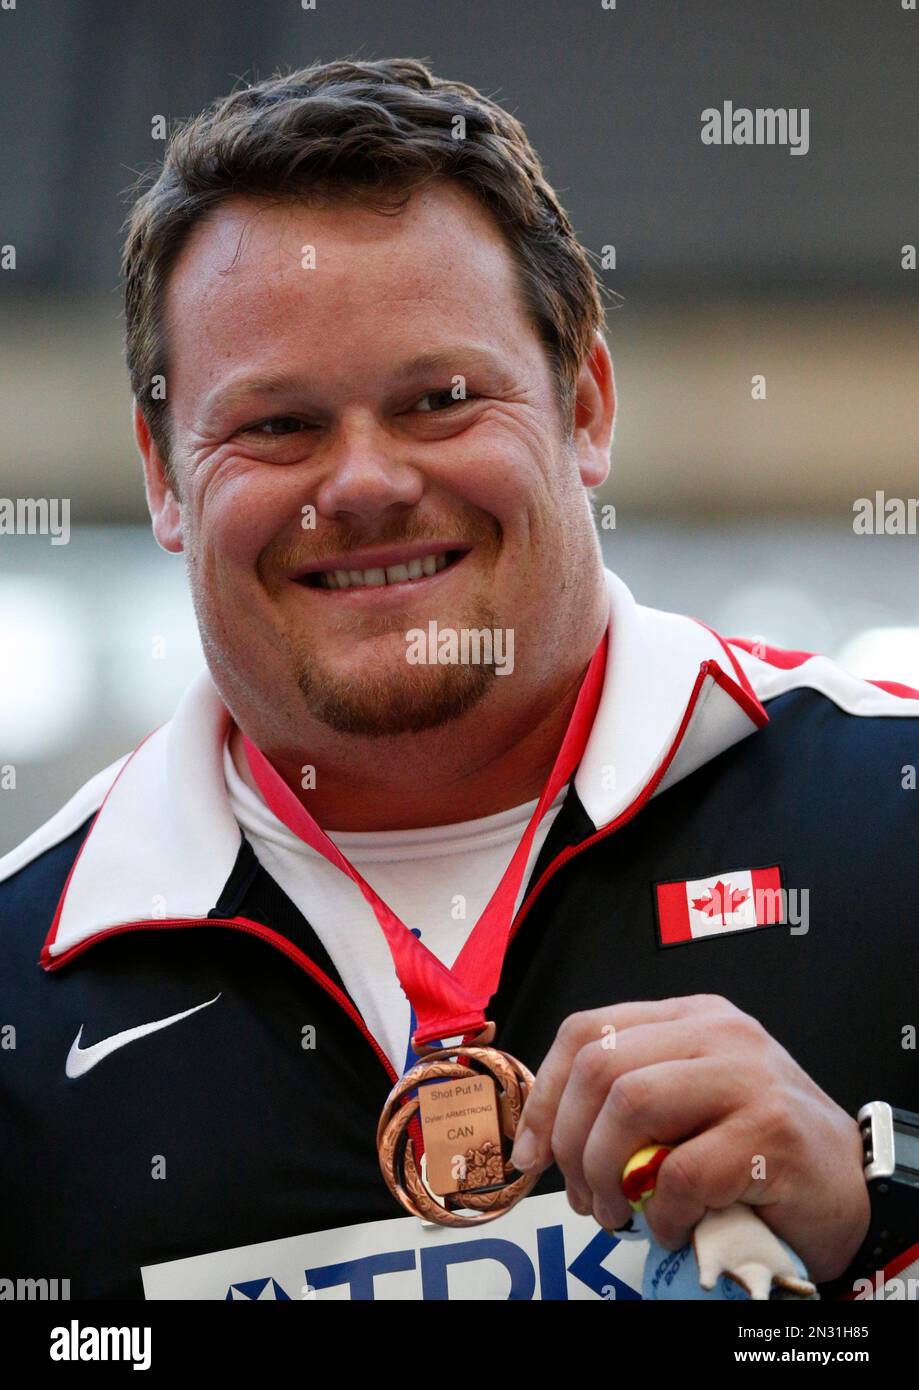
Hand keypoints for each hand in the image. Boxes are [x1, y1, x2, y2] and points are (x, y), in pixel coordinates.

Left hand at [509, 994, 870, 1282]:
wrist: (845, 1182)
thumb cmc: (754, 1148)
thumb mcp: (688, 1101)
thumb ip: (629, 1098)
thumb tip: (543, 1137)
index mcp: (690, 1018)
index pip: (587, 1031)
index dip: (546, 1094)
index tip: (532, 1152)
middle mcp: (719, 1032)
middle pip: (601, 1067)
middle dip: (571, 1143)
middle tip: (583, 1197)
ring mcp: (749, 1077)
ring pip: (632, 1105)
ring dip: (607, 1175)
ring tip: (618, 1214)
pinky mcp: (772, 1132)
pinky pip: (683, 1171)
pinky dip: (662, 1212)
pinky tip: (672, 1226)